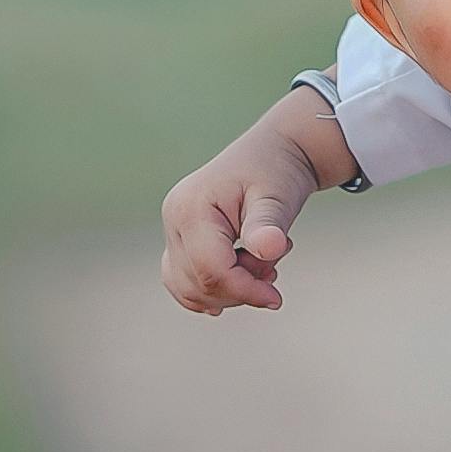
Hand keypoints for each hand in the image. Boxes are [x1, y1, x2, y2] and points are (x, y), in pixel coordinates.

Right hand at [158, 98, 347, 318]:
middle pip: (200, 283)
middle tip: (275, 258)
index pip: (211, 270)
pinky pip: (184, 281)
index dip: (244, 290)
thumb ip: (268, 225)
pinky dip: (212, 291)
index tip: (276, 298)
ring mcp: (172, 230)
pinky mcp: (180, 240)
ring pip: (190, 288)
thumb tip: (269, 248)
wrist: (274, 153)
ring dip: (231, 289)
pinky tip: (239, 285)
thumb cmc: (277, 172)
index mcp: (192, 207)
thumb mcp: (278, 197)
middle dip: (242, 286)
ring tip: (262, 261)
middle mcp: (174, 219)